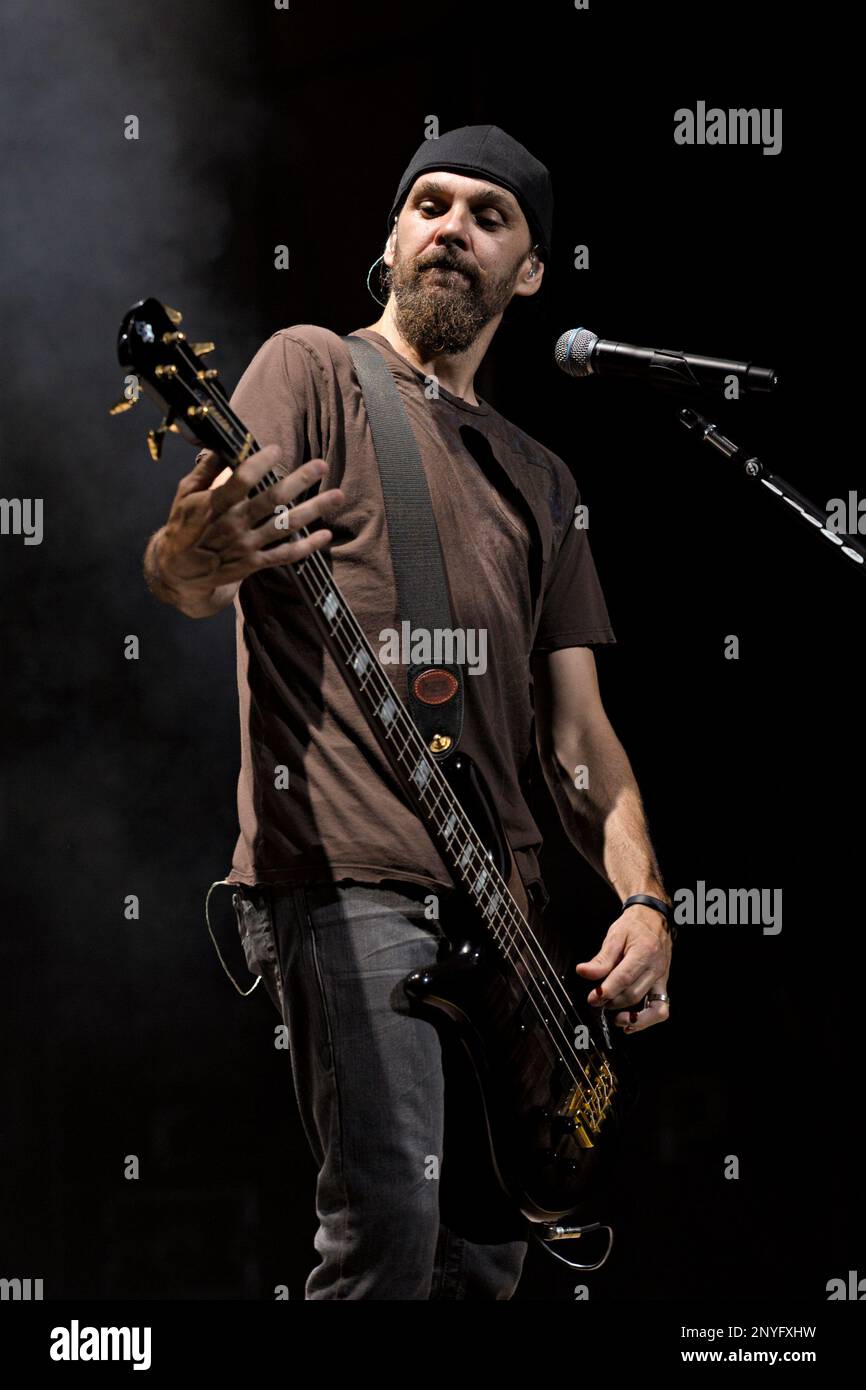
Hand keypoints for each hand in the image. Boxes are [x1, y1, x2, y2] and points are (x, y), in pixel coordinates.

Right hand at [152, 444, 343, 613]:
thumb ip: (204, 470)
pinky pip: (285, 555)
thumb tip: (221, 444)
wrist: (180, 571)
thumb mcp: (185, 494)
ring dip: (314, 510)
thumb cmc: (184, 525)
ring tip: (337, 496)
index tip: (276, 449)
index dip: (259, 463)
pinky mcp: (254, 563)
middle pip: (272, 500)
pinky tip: (326, 535)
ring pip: (286, 526)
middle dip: (299, 480)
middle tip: (321, 465)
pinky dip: (307, 547)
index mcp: (215, 505)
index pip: (240, 480)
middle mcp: (234, 525)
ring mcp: (246, 545)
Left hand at [574, 905, 672, 1032]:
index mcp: (645, 951)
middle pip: (634, 994)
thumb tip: (584, 972)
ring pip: (649, 1006)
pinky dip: (645, 1020)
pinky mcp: (662, 986)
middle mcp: (657, 968)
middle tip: (595, 1001)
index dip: (606, 991)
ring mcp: (662, 978)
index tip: (592, 998)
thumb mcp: (614, 936)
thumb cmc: (634, 926)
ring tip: (610, 1014)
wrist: (654, 918)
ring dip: (627, 1015)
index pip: (624, 978)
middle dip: (612, 1002)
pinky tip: (629, 1024)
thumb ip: (601, 958)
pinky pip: (660, 1009)